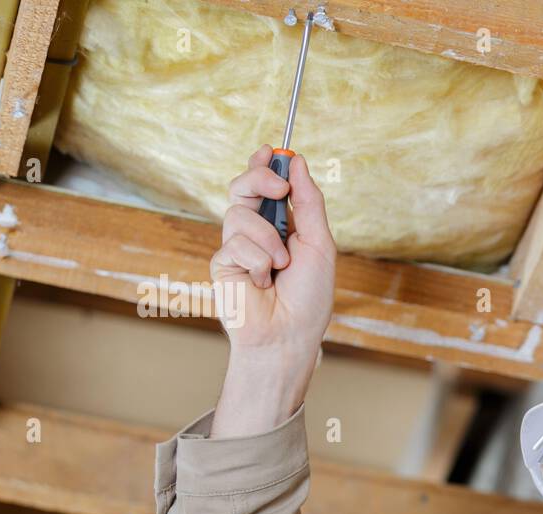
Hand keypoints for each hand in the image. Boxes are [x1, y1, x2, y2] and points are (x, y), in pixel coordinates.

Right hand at [209, 145, 336, 436]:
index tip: (272, 150)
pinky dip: (256, 261)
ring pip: (238, 214)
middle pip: (243, 188)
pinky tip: (263, 283)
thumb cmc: (310, 297)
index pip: (266, 186)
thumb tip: (298, 163)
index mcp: (283, 226)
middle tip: (278, 188)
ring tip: (281, 266)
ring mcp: (237, 248)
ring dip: (266, 239)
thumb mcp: (320, 244)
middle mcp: (257, 233)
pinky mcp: (222, 265)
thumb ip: (310, 204)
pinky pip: (233, 244)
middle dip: (258, 179)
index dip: (264, 166)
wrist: (290, 335)